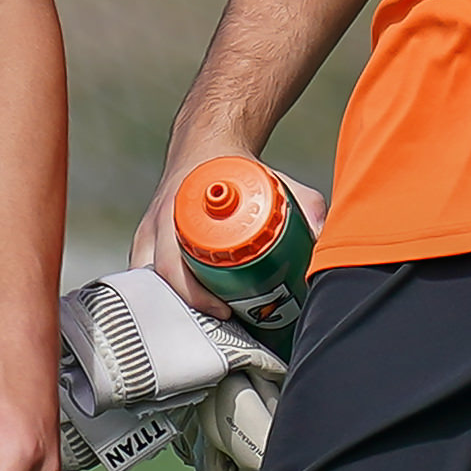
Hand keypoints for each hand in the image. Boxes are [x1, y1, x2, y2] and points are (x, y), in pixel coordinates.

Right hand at [130, 150, 327, 318]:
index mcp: (178, 209)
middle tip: (224, 321)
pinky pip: (150, 279)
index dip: (193, 293)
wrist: (204, 146)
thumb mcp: (272, 181)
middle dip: (186, 308)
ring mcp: (147, 237)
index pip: (171, 264)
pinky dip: (167, 298)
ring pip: (149, 284)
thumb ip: (305, 205)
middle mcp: (155, 226)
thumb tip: (323, 237)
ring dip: (176, 306)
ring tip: (212, 324)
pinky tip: (193, 315)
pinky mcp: (147, 246)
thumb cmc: (234, 169)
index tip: (224, 310)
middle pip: (157, 282)